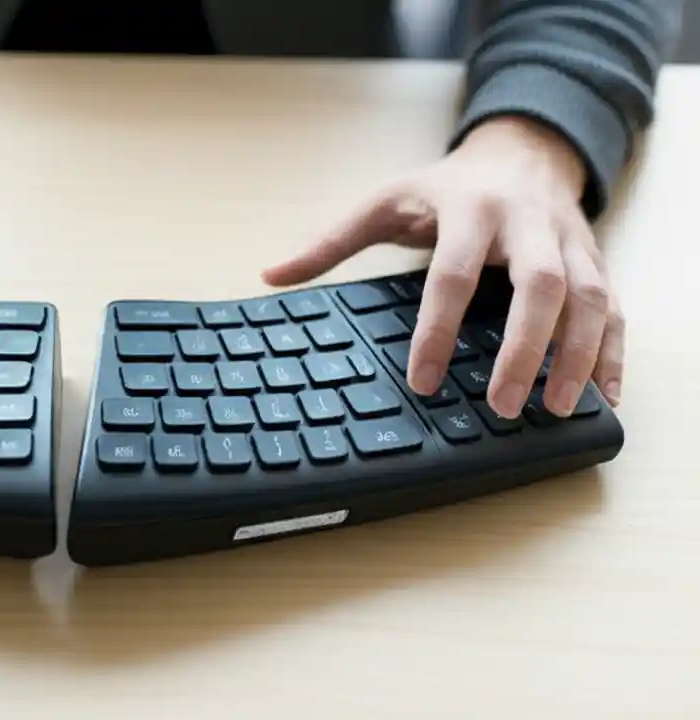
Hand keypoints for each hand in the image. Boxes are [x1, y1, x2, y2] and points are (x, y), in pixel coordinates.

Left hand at [261, 116, 622, 418]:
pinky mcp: (596, 262)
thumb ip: (331, 243)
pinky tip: (601, 397)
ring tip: (556, 408)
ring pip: (588, 298)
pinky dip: (612, 353)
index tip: (420, 379)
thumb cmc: (447, 187)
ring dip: (577, 355)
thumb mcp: (385, 203)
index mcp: (470, 210)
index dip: (436, 330)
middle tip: (502, 404)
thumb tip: (272, 276)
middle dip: (525, 347)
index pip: (451, 276)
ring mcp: (571, 242)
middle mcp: (527, 225)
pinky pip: (615, 309)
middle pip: (540, 284)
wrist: (521, 150)